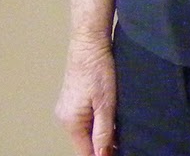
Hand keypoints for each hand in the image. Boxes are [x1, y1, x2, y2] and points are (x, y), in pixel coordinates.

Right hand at [55, 37, 115, 155]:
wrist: (89, 43)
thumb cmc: (98, 70)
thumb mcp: (106, 104)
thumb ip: (103, 132)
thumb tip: (102, 155)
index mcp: (71, 122)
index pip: (85, 151)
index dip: (101, 155)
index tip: (118, 152)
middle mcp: (65, 118)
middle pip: (85, 142)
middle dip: (102, 145)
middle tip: (124, 142)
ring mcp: (67, 108)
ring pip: (86, 130)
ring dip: (101, 132)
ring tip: (120, 129)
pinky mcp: (73, 99)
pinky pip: (85, 118)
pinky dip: (97, 120)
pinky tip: (111, 116)